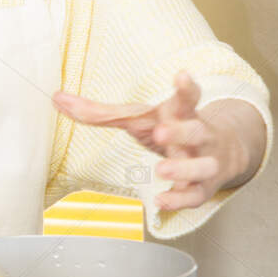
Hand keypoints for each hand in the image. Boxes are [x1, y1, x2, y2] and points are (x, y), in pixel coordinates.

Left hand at [52, 71, 262, 211]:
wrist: (220, 150)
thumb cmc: (171, 128)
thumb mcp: (138, 117)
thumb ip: (99, 112)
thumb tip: (57, 98)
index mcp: (182, 114)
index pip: (188, 98)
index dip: (186, 87)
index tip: (182, 75)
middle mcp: (198, 136)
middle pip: (196, 130)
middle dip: (180, 131)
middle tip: (160, 130)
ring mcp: (205, 162)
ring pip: (203, 165)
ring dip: (183, 168)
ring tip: (161, 169)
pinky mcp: (204, 187)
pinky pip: (196, 196)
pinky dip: (179, 200)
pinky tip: (161, 201)